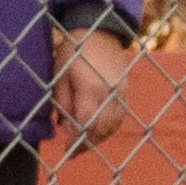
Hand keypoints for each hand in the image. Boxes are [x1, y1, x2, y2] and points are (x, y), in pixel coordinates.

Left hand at [51, 29, 129, 150]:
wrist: (99, 32)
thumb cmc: (73, 53)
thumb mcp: (60, 77)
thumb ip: (63, 104)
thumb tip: (66, 130)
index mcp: (91, 89)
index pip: (86, 125)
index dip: (76, 141)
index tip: (66, 150)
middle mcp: (110, 95)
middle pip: (101, 130)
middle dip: (87, 144)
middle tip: (72, 152)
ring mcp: (121, 94)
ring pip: (113, 127)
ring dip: (98, 139)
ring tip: (84, 144)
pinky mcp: (125, 93)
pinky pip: (119, 119)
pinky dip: (108, 129)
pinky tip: (96, 130)